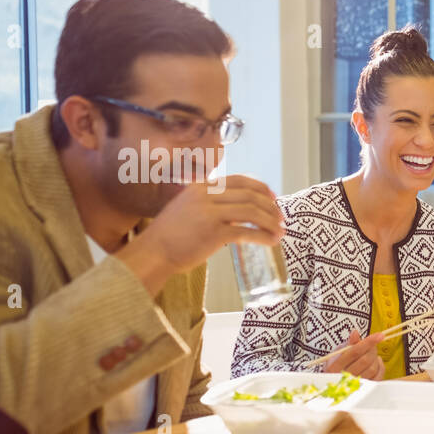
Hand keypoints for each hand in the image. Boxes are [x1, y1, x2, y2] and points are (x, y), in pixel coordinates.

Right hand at [119, 174, 284, 292]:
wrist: (153, 253)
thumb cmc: (171, 236)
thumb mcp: (188, 209)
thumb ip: (209, 205)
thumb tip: (236, 213)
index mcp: (200, 187)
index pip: (239, 180)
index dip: (261, 188)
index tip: (273, 198)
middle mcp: (206, 196)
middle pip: (250, 195)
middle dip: (271, 206)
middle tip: (281, 218)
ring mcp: (210, 213)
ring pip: (252, 212)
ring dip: (271, 221)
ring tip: (280, 231)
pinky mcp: (214, 233)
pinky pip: (247, 232)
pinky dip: (264, 236)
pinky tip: (272, 242)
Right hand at [324, 328, 384, 379]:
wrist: (334, 383)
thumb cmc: (336, 364)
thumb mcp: (338, 352)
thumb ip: (348, 343)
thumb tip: (355, 333)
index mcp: (334, 366)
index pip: (354, 352)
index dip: (368, 342)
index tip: (380, 335)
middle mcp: (344, 377)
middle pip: (365, 360)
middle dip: (372, 349)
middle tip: (372, 345)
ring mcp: (355, 385)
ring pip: (373, 368)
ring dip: (375, 358)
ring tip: (371, 353)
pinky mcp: (365, 389)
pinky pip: (378, 377)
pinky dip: (381, 366)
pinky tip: (376, 361)